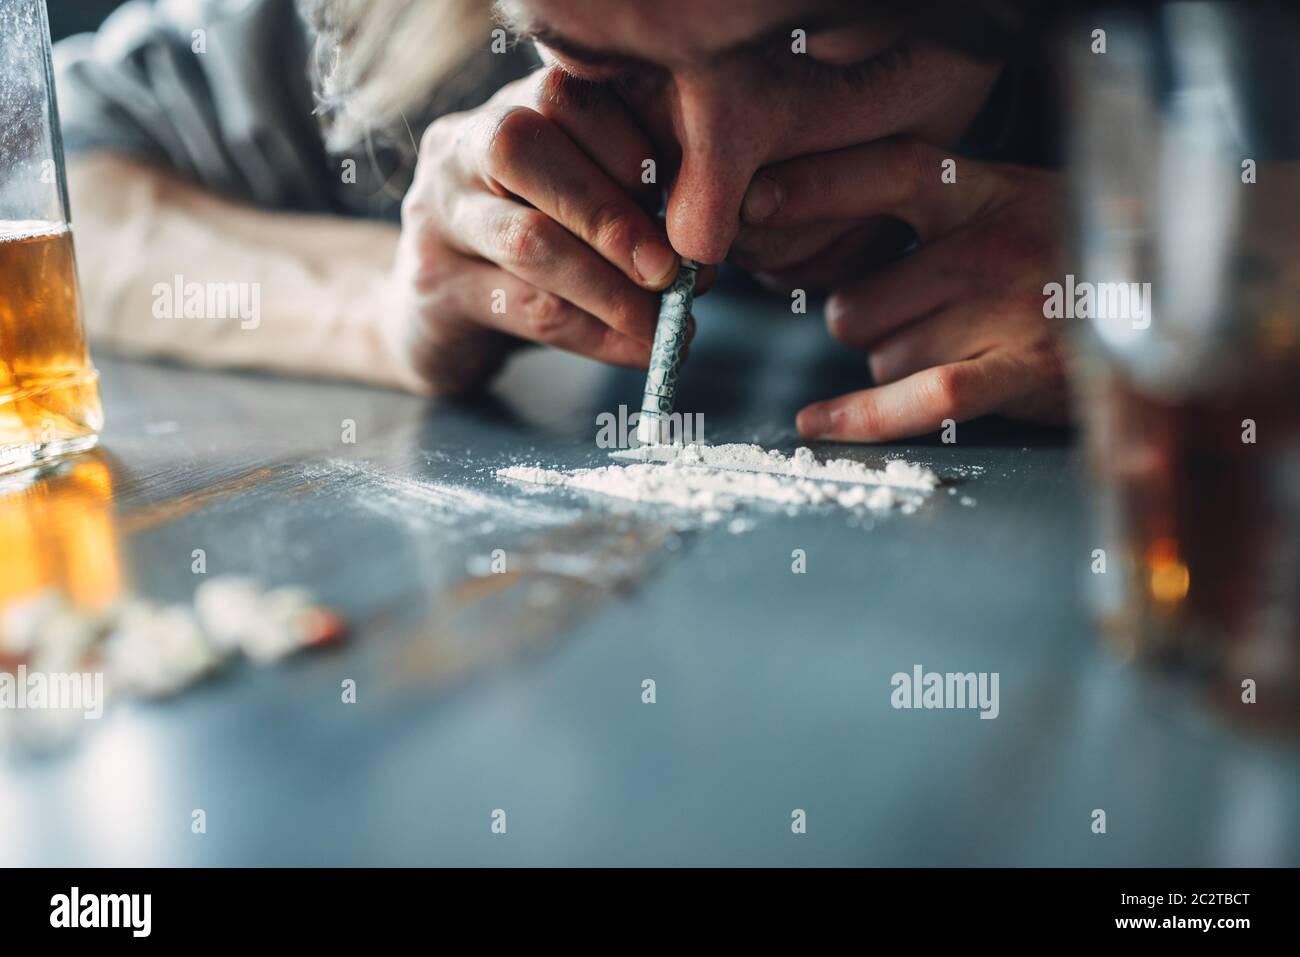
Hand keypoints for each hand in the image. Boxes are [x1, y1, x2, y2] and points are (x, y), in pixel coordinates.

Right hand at [387, 67, 708, 394]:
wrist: (438, 317)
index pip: (564, 95)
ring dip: (612, 289)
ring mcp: (436, 216)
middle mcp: (460, 148)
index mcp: (507, 108)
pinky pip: (526, 310)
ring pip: (528, 240)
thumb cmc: (532, 251)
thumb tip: (703, 243)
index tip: (685, 201)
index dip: (631, 146)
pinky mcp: (435, 288)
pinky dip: (596, 336)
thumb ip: (628, 201)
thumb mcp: (576, 206)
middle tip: (675, 271)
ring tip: (667, 323)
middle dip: (612, 215)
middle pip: (524, 149)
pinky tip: (640, 350)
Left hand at [740, 137, 1068, 440]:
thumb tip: (827, 252)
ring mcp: (1005, 310)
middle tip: (912, 321)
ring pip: (881, 356)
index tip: (755, 206)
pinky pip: (916, 397)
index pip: (886, 172)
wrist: (1167, 308)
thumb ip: (932, 218)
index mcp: (984, 193)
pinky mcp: (1018, 372)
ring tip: (955, 349)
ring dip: (893, 366)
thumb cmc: (1065, 260)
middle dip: (863, 325)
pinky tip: (819, 422)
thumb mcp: (1008, 206)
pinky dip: (861, 417)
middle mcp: (989, 246)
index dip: (817, 187)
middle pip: (857, 302)